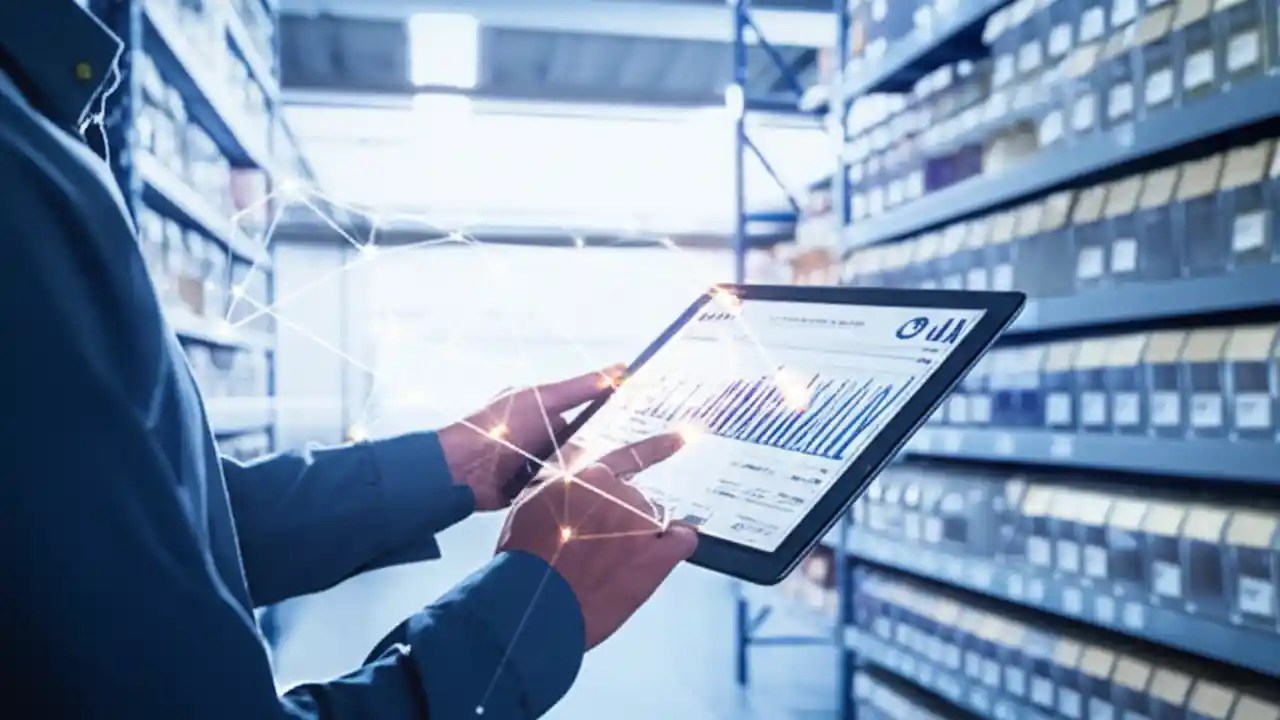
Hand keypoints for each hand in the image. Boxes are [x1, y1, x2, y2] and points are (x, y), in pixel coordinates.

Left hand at [437, 365, 624, 510]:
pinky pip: (559, 491)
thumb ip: (581, 388)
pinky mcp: (531, 492)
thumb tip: (621, 368)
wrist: (464, 472)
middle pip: (583, 444)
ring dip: (587, 475)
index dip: (612, 418)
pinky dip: (570, 493)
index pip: (587, 412)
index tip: (642, 425)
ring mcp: (536, 465)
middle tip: (639, 461)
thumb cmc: (502, 428)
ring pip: (573, 469)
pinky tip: (595, 498)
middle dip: (602, 452)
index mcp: (544, 410)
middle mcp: (542, 436)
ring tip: (623, 483)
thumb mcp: (544, 400)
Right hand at [497, 434, 697, 649]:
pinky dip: (674, 546)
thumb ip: (563, 483)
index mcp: (589, 477)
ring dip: (639, 537)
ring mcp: (641, 524)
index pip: (631, 455)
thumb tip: (581, 478)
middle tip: (598, 548)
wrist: (531, 603)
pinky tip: (658, 557)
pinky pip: (682, 541)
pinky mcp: (656, 556)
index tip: (682, 437)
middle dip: (623, 518)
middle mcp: (619, 493)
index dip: (659, 447)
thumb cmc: (525, 560)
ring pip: (654, 520)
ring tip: (609, 565)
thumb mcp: (531, 503)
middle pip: (636, 498)